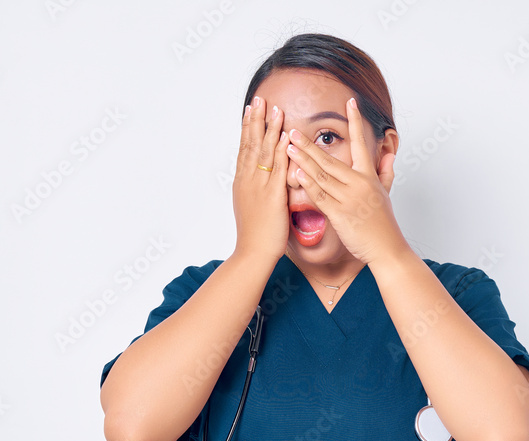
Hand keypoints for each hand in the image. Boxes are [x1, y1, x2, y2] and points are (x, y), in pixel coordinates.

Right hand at [232, 96, 291, 263]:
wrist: (252, 253)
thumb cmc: (255, 235)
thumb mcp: (252, 207)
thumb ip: (257, 191)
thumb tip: (261, 181)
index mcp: (243, 182)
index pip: (245, 149)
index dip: (248, 128)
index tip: (251, 109)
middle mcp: (248, 180)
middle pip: (251, 144)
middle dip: (256, 120)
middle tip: (260, 99)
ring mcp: (259, 187)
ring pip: (263, 152)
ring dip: (270, 128)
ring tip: (274, 108)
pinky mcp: (272, 196)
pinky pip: (277, 168)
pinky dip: (281, 150)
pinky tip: (285, 135)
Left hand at [285, 97, 407, 265]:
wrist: (386, 248)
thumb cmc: (384, 223)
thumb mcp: (386, 194)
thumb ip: (385, 171)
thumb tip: (389, 153)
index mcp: (369, 176)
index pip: (361, 143)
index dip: (356, 122)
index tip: (349, 102)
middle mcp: (359, 184)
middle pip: (330, 160)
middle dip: (310, 144)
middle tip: (292, 130)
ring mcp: (349, 198)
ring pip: (321, 175)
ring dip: (303, 160)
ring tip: (288, 147)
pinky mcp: (340, 214)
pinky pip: (319, 196)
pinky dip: (307, 184)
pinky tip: (295, 173)